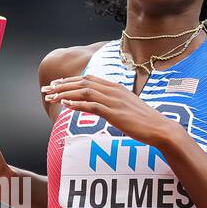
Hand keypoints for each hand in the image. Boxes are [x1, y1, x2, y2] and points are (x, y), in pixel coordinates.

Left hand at [42, 75, 180, 145]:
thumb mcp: (126, 107)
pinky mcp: (115, 113)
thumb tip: (100, 105)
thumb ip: (113, 103)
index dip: (70, 80)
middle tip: (46, 89)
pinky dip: (77, 103)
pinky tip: (65, 104)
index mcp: (116, 87)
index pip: (88, 79)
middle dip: (62, 85)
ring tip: (51, 96)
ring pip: (84, 92)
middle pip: (82, 82)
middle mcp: (113, 90)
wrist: (160, 128)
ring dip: (65, 93)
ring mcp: (114, 101)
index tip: (56, 84)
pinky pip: (92, 105)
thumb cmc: (143, 121)